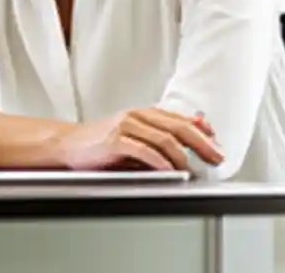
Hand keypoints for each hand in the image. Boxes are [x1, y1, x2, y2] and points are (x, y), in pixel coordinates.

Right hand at [52, 108, 222, 171]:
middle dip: (202, 143)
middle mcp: (136, 116)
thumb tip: (186, 148)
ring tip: (193, 168)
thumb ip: (157, 142)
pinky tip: (169, 169)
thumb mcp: (133, 139)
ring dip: (183, 155)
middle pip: (178, 126)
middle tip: (216, 157)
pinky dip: (160, 160)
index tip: (217, 143)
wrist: (67, 145)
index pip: (180, 119)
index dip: (202, 132)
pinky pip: (143, 149)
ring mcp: (124, 126)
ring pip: (164, 137)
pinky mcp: (113, 141)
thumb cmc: (99, 145)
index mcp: (143, 114)